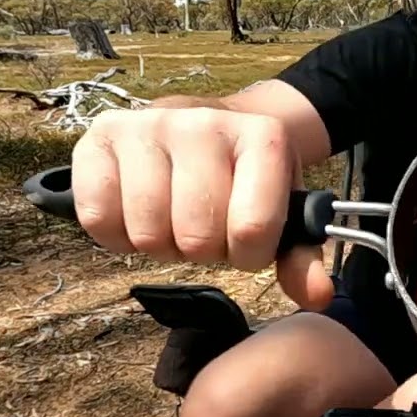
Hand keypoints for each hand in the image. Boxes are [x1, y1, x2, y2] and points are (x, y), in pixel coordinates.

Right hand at [70, 107, 335, 311]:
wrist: (213, 122)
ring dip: (161, 244)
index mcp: (262, 137)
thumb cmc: (248, 175)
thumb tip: (318, 295)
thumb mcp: (284, 208)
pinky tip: (136, 214)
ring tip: (174, 218)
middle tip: (206, 227)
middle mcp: (203, 123)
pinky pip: (98, 217)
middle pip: (196, 236)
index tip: (245, 239)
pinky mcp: (100, 136)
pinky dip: (117, 235)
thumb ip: (299, 256)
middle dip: (203, 249)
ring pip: (147, 232)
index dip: (248, 254)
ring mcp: (148, 126)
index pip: (252, 229)